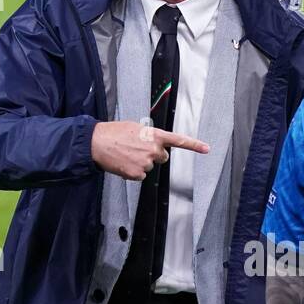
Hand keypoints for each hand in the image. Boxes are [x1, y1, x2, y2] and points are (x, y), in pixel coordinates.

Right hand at [91, 120, 208, 179]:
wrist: (96, 143)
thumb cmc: (114, 133)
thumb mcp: (135, 128)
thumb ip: (149, 135)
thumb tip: (153, 142)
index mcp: (155, 135)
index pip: (178, 140)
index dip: (194, 145)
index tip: (207, 148)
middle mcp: (154, 149)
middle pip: (162, 157)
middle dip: (153, 155)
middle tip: (137, 149)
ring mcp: (146, 163)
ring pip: (149, 167)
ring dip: (140, 162)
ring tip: (126, 154)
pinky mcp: (138, 174)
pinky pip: (140, 175)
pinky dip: (133, 171)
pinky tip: (123, 163)